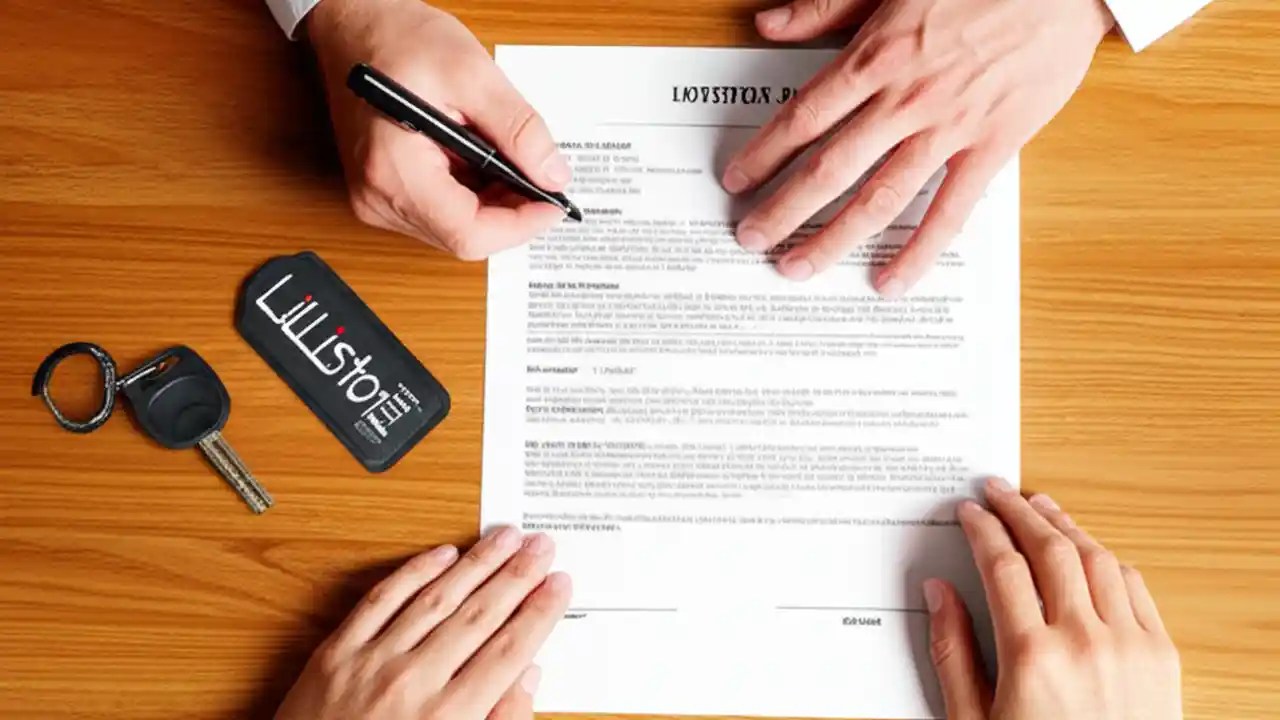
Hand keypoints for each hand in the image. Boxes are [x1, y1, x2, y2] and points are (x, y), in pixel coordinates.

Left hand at [275, 528, 571, 719]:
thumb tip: (526, 677)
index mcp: (449, 718)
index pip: (510, 649)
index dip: (540, 612)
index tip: (558, 585)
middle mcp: (413, 684)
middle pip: (480, 615)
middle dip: (518, 576)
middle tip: (541, 547)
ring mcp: (372, 664)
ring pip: (437, 598)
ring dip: (476, 563)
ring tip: (504, 538)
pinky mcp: (335, 654)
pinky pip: (380, 600)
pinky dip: (413, 572)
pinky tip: (442, 554)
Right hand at [306, 0, 571, 259]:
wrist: (354, 27)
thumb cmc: (397, 39)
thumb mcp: (472, 74)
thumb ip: (518, 130)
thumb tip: (553, 175)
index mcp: (394, 171)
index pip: (467, 233)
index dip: (520, 226)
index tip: (552, 204)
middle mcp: (379, 197)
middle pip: (463, 236)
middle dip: (511, 213)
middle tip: (541, 177)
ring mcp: (378, 199)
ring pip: (455, 229)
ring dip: (494, 205)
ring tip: (512, 161)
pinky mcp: (384, 192)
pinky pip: (440, 214)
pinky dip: (473, 196)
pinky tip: (486, 163)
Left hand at [724, 0, 1114, 293]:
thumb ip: (826, 7)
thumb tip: (768, 26)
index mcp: (875, 56)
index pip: (802, 118)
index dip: (764, 154)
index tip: (737, 182)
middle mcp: (904, 99)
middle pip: (828, 167)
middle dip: (782, 209)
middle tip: (750, 239)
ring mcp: (948, 128)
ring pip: (878, 197)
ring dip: (833, 238)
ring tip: (797, 268)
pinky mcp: (993, 146)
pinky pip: (950, 210)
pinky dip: (919, 251)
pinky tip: (890, 281)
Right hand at [924, 479, 1181, 719]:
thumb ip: (952, 653)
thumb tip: (938, 594)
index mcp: (1032, 659)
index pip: (1002, 566)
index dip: (982, 528)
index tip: (969, 511)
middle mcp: (1085, 643)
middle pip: (1049, 548)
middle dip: (1018, 510)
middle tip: (997, 490)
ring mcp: (1130, 646)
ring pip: (1096, 557)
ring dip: (1064, 524)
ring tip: (1039, 507)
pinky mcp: (1162, 655)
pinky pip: (1134, 585)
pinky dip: (1106, 556)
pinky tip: (1086, 548)